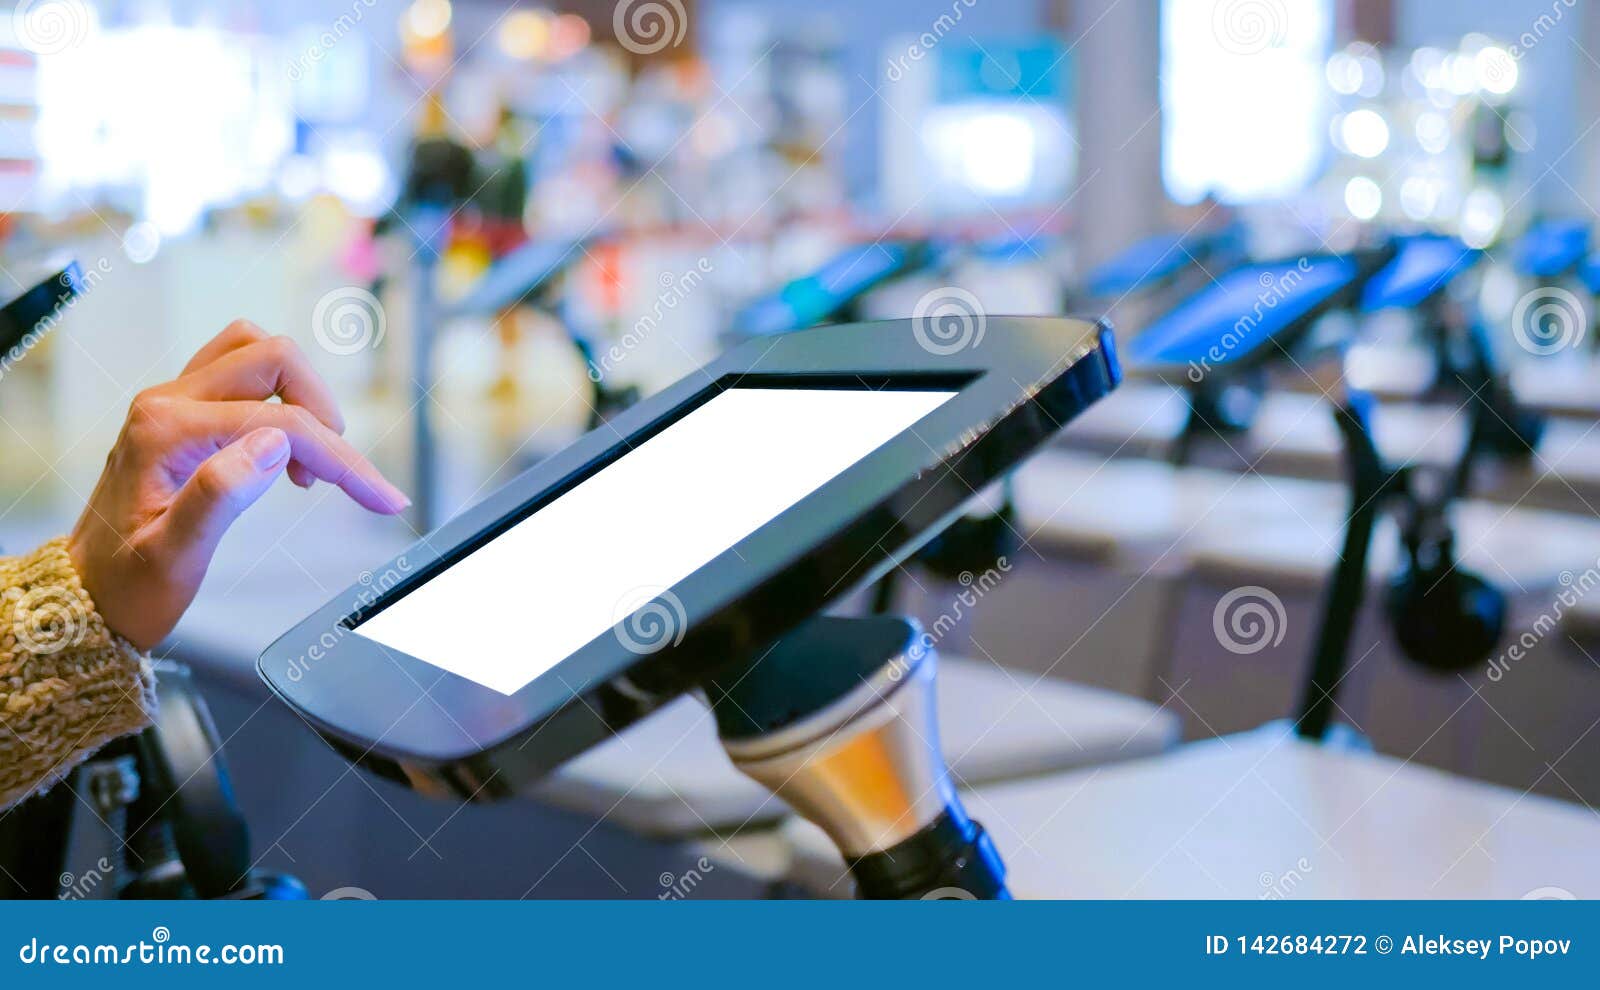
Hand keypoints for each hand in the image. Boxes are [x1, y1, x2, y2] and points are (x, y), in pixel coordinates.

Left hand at [67, 320, 409, 649]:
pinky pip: (243, 374)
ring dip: (301, 395)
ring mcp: (172, 401)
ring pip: (256, 351)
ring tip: (308, 459)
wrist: (88, 596)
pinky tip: (283, 452)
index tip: (382, 498)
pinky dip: (280, 399)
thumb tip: (275, 445)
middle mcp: (166, 402)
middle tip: (332, 474)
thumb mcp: (174, 557)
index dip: (342, 459)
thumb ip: (220, 494)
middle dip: (322, 411)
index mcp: (164, 432)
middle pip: (272, 358)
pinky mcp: (182, 410)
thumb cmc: (128, 586)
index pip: (280, 423)